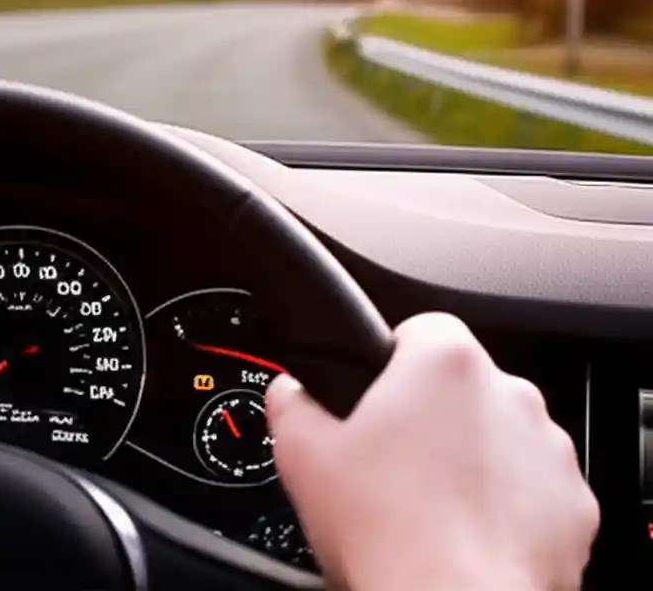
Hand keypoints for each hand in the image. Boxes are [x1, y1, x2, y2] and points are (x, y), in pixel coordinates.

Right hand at [267, 313, 597, 590]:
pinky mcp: (572, 503)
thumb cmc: (385, 531)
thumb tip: (291, 394)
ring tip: (425, 506)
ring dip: (470, 460)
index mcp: (444, 363)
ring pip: (500, 438)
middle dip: (429, 416)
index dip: (390, 364)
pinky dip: (505, 506)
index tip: (374, 400)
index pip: (418, 329)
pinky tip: (463, 534)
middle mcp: (509, 393)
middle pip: (461, 387)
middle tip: (389, 463)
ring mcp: (549, 450)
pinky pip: (534, 490)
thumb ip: (291, 402)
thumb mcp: (301, 454)